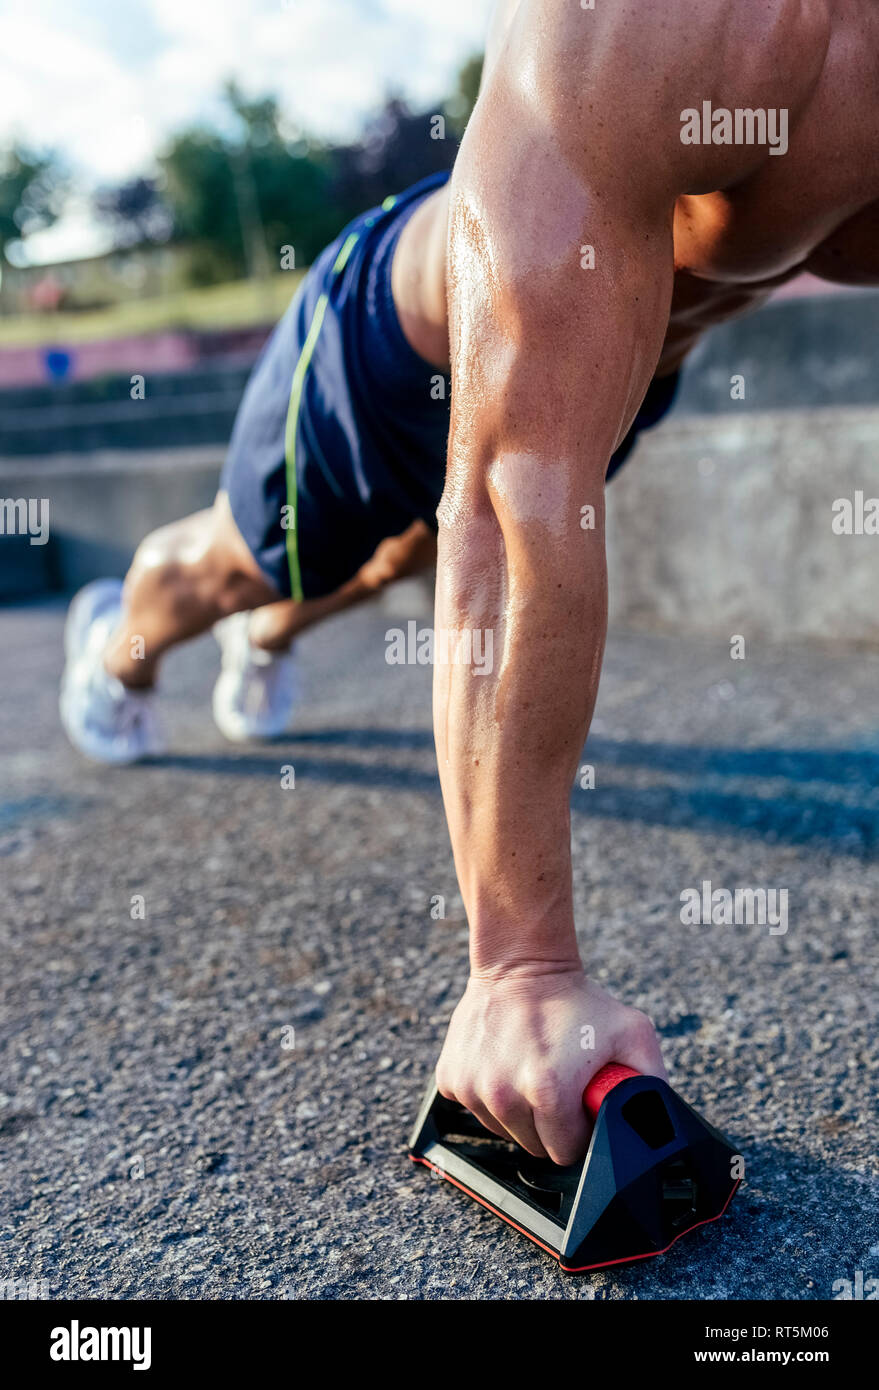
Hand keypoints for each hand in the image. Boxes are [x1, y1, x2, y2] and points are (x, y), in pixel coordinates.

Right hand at [436, 965, 667, 1165]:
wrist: (521, 964)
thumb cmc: (577, 1000)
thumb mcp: (633, 1033)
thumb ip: (651, 1081)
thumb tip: (659, 1120)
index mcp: (549, 1092)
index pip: (566, 1152)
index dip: (579, 1134)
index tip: (580, 1108)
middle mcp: (505, 1096)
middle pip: (533, 1146)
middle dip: (550, 1126)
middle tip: (559, 1087)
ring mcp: (473, 1089)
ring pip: (503, 1130)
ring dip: (519, 1111)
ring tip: (532, 1071)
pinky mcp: (450, 1079)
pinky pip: (474, 1109)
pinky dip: (489, 1096)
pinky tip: (505, 1065)